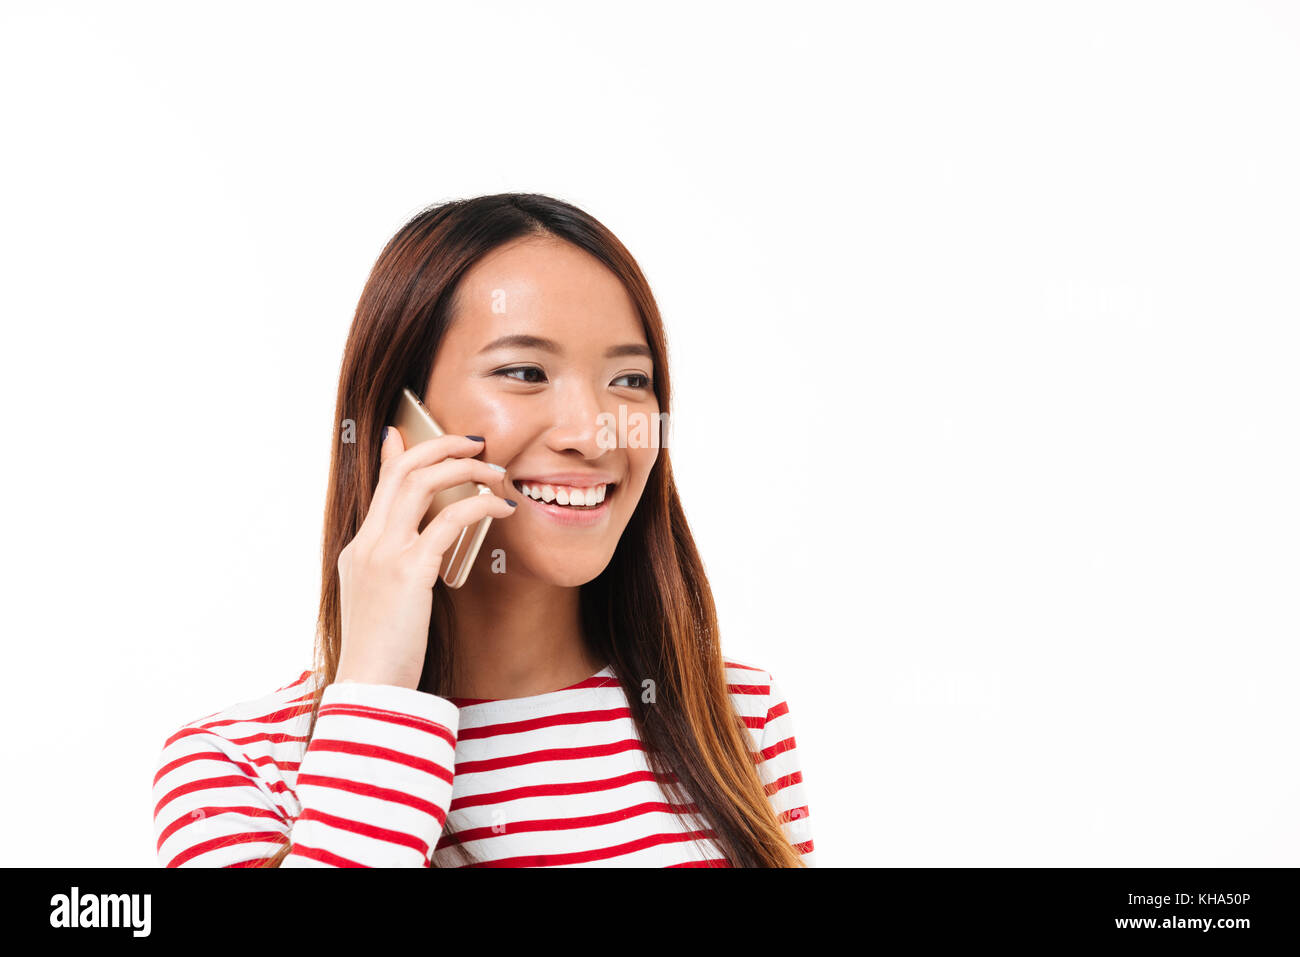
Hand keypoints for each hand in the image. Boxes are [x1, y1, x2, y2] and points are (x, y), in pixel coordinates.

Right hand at [334, 428, 516, 689]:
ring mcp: (384, 555)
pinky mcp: (409, 572)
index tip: (414, 433)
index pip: (381, 486)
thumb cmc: (384, 656)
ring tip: (496, 471)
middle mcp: (367, 545)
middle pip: (401, 471)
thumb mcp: (384, 605)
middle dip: (440, 447)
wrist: (369, 690)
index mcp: (359, 550)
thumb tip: (421, 554)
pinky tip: (501, 508)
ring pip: (421, 483)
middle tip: (476, 444)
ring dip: (464, 468)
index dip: (400, 454)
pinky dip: (479, 506)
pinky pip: (448, 521)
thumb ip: (399, 571)